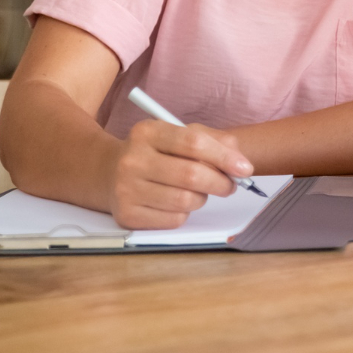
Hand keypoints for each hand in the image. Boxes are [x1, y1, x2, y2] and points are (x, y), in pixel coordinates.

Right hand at [104, 120, 254, 228]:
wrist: (108, 172)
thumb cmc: (156, 152)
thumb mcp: (178, 134)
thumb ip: (213, 140)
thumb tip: (239, 161)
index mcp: (148, 132)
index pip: (193, 143)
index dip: (224, 157)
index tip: (245, 169)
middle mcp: (133, 160)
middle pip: (191, 175)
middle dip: (221, 183)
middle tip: (230, 185)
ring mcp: (126, 189)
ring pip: (185, 201)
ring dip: (202, 198)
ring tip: (198, 191)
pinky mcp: (127, 215)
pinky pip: (174, 220)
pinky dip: (185, 213)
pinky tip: (177, 202)